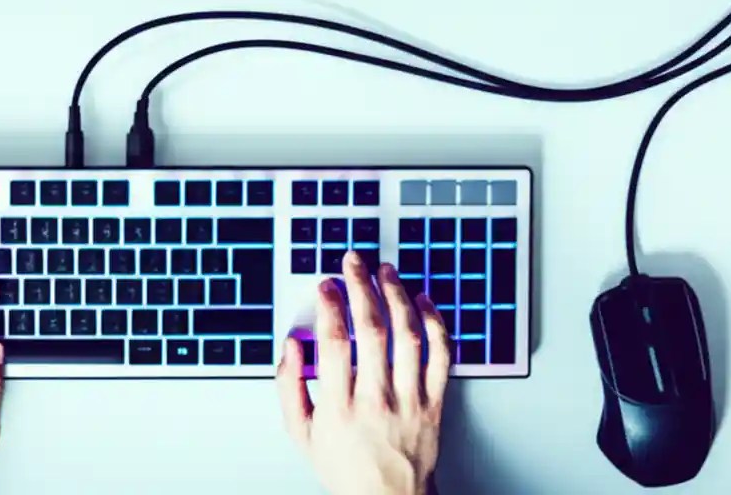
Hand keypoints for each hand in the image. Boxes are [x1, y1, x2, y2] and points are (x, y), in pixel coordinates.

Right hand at [276, 254, 450, 494]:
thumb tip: (291, 345)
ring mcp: (409, 400)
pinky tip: (423, 301)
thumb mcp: (301, 433)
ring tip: (387, 272)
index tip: (326, 285)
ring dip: (397, 296)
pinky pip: (441, 356)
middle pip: (371, 330)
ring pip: (407, 336)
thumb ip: (289, 386)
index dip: (330, 306)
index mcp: (339, 407)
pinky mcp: (434, 403)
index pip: (334, 343)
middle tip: (354, 262)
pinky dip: (435, 324)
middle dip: (361, 287)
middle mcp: (376, 400)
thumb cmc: (346, 467)